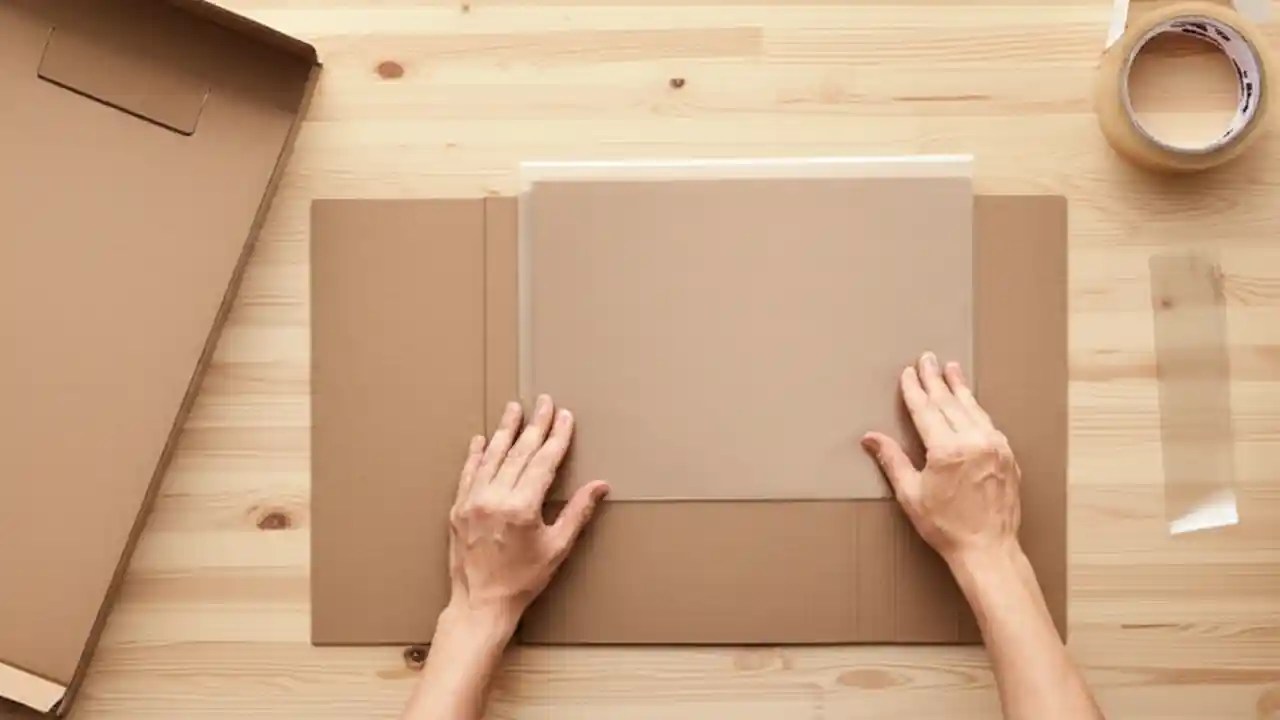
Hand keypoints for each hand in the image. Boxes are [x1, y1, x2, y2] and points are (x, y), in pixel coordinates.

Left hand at [444, 395, 609, 635]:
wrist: (480, 604)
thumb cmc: (521, 581)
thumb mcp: (557, 548)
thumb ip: (577, 512)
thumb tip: (599, 486)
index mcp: (521, 508)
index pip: (543, 462)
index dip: (557, 437)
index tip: (564, 417)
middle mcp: (494, 499)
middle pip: (519, 452)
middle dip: (535, 425)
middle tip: (544, 402)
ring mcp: (472, 502)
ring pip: (492, 457)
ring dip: (505, 430)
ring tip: (513, 408)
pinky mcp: (458, 509)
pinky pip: (468, 473)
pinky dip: (476, 455)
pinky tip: (482, 439)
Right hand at [861, 352, 1021, 566]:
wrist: (988, 549)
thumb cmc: (946, 527)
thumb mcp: (911, 494)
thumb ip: (892, 460)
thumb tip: (871, 437)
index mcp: (947, 450)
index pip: (926, 410)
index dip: (914, 389)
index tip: (908, 373)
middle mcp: (974, 442)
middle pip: (950, 402)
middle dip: (936, 379)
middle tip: (928, 359)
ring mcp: (995, 448)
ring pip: (973, 409)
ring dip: (960, 388)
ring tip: (952, 369)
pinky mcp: (1008, 457)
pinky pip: (989, 425)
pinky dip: (977, 410)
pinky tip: (972, 404)